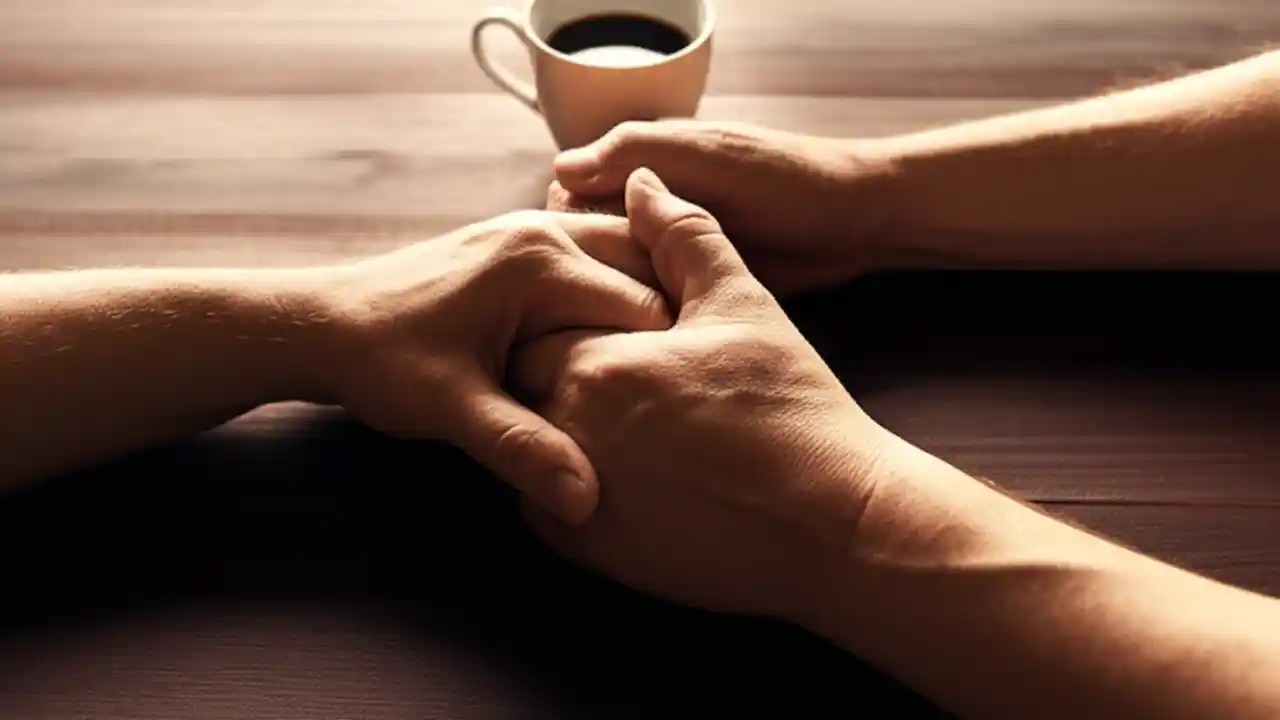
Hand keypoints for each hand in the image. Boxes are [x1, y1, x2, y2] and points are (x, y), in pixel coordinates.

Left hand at [319, 211, 668, 523]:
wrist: (320, 324)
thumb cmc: (381, 361)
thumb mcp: (452, 411)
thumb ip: (521, 448)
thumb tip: (586, 499)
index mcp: (540, 263)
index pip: (646, 308)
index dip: (668, 361)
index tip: (678, 410)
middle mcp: (546, 229)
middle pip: (649, 270)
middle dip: (668, 327)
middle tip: (676, 388)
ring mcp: (534, 227)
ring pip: (627, 257)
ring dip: (645, 305)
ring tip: (651, 367)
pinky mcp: (522, 242)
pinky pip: (596, 258)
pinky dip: (615, 294)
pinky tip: (612, 346)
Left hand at [513, 170, 891, 619]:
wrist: (832, 522)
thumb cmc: (790, 406)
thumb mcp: (740, 304)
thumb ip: (681, 236)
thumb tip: (640, 181)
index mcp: (594, 365)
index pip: (538, 323)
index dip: (567, 314)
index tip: (606, 321)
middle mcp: (566, 433)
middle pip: (525, 384)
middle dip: (554, 368)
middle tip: (615, 369)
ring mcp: (571, 499)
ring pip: (534, 442)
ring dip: (557, 424)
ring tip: (624, 418)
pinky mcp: (589, 552)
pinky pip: (545, 505)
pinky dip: (565, 481)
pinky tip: (624, 466)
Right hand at [549, 121, 895, 292]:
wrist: (853, 219)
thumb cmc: (783, 175)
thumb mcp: (706, 155)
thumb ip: (635, 152)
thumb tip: (559, 170)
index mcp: (641, 165)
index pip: (570, 195)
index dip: (561, 225)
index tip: (567, 258)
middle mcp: (647, 207)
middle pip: (586, 242)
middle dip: (582, 268)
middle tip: (586, 301)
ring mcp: (668, 249)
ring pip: (614, 277)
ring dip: (610, 297)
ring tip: (610, 325)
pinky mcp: (691, 286)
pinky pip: (649, 303)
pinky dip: (641, 317)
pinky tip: (639, 337)